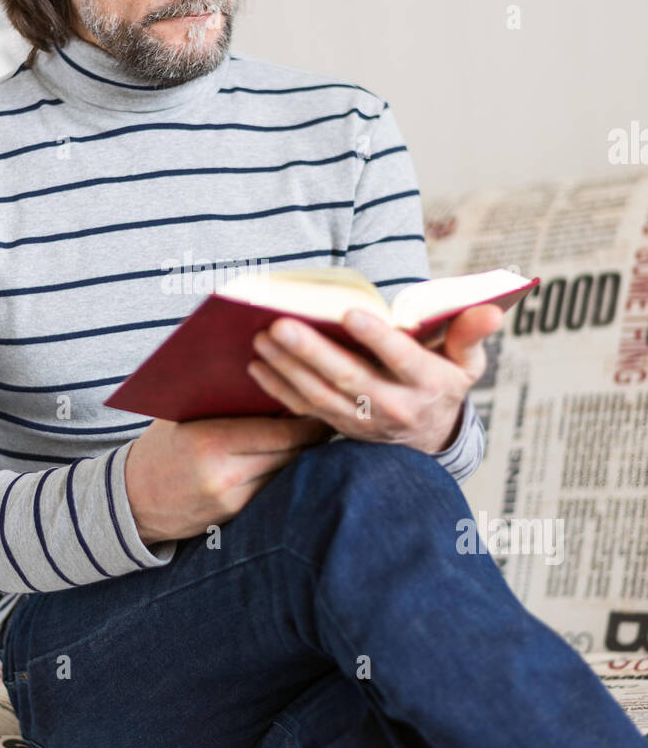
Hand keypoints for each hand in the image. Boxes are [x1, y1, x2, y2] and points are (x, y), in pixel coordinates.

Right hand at [124, 413, 333, 545]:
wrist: (129, 501)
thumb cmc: (160, 445)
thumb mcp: (185, 413)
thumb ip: (225, 398)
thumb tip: (274, 371)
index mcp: (211, 442)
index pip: (281, 432)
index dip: (310, 420)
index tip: (327, 402)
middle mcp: (225, 477)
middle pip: (291, 454)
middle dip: (314, 434)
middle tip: (333, 413)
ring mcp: (232, 502)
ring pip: (287, 472)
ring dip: (304, 453)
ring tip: (319, 430)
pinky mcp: (235, 516)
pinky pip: (273, 488)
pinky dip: (285, 469)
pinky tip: (296, 455)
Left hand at [246, 303, 503, 453]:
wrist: (430, 437)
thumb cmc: (444, 381)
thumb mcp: (466, 361)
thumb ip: (469, 333)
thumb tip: (490, 310)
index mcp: (427, 383)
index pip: (401, 358)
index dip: (377, 338)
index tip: (350, 313)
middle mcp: (394, 406)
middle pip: (349, 377)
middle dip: (312, 351)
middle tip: (280, 324)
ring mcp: (364, 421)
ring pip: (321, 395)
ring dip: (288, 367)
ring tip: (262, 337)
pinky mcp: (340, 428)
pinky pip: (306, 410)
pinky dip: (279, 389)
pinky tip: (257, 365)